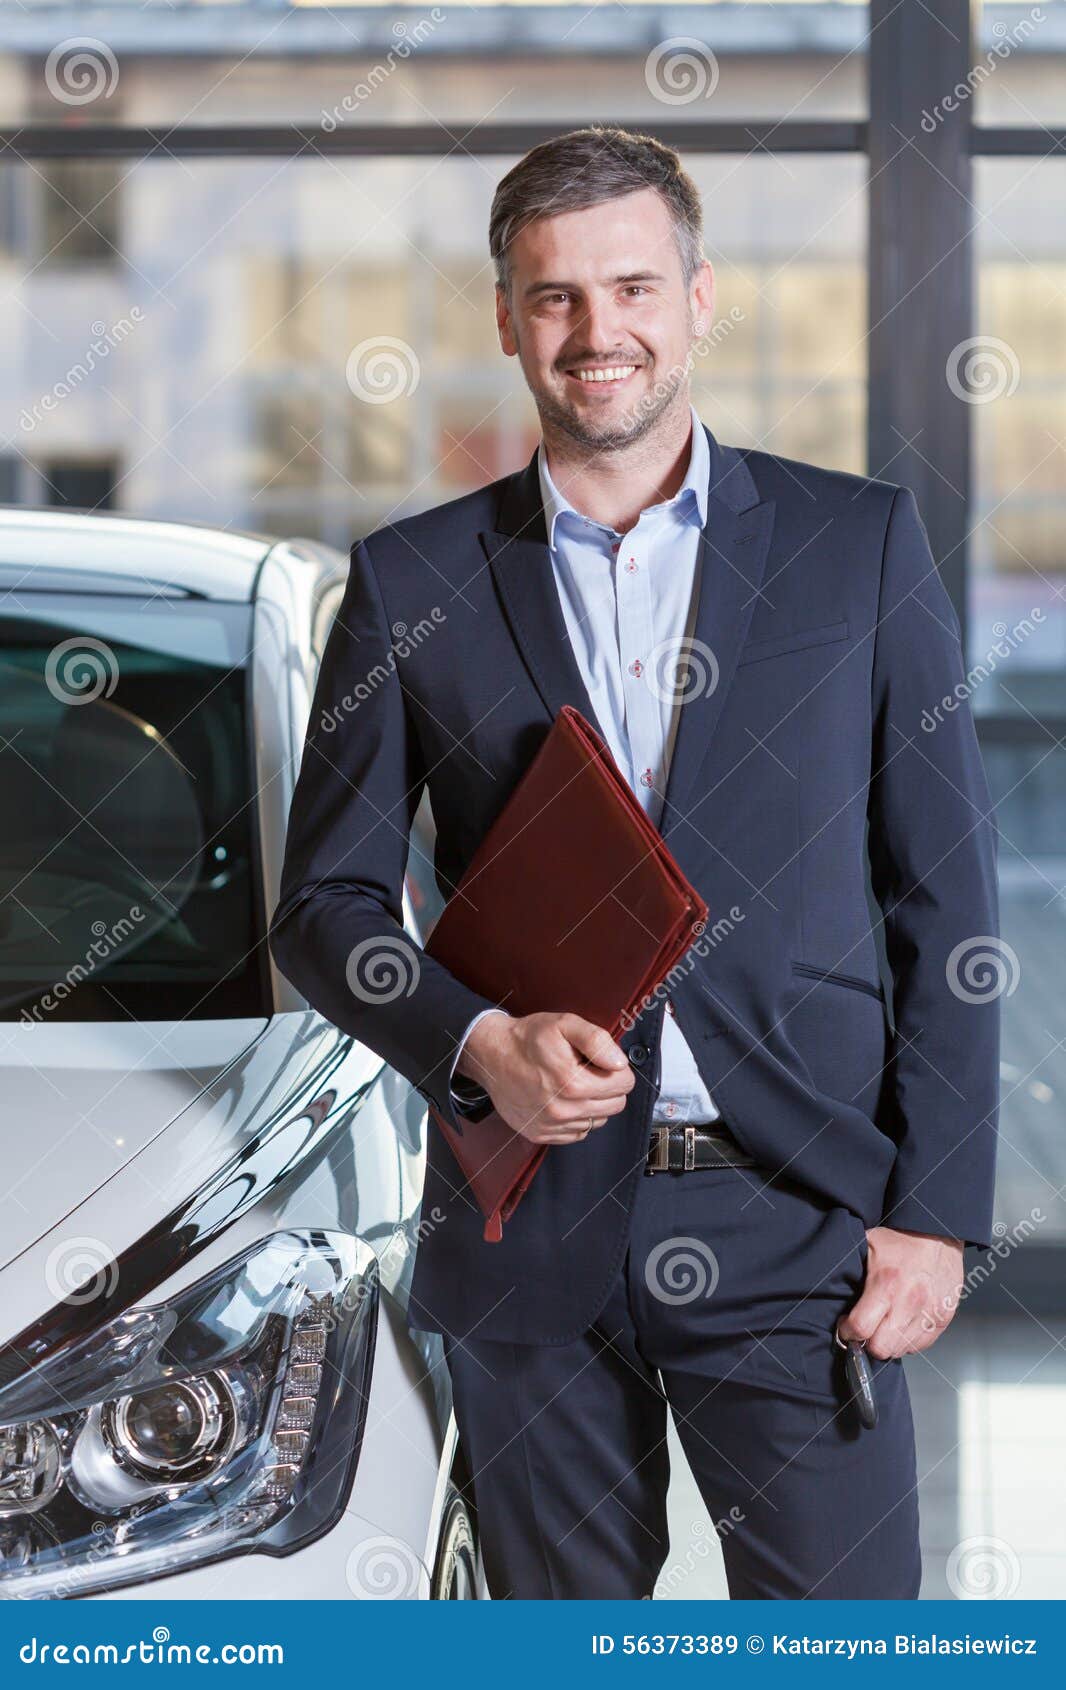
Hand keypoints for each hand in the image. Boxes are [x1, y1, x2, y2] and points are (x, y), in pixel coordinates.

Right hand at [455, 1010, 635, 1144]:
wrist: (491, 1056)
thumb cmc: (528, 1039)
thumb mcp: (565, 1024)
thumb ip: (597, 1041)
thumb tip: (620, 1063)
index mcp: (573, 1082)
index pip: (624, 1085)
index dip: (617, 1069)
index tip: (601, 1062)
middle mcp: (563, 1110)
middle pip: (615, 1105)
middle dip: (608, 1087)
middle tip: (587, 1071)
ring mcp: (551, 1125)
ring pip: (598, 1120)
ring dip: (592, 1103)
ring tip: (571, 1084)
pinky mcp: (541, 1134)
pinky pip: (577, 1132)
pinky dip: (576, 1117)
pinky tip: (562, 1099)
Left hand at [836, 1225, 964, 1358]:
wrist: (939, 1234)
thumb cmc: (902, 1239)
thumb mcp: (867, 1245)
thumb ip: (850, 1271)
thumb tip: (830, 1289)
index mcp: (887, 1283)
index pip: (861, 1328)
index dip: (848, 1331)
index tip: (846, 1326)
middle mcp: (910, 1302)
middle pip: (881, 1348)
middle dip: (868, 1343)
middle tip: (864, 1330)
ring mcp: (929, 1313)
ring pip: (901, 1350)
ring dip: (888, 1343)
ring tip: (883, 1326)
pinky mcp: (942, 1319)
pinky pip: (920, 1346)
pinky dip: (908, 1341)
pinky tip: (901, 1325)